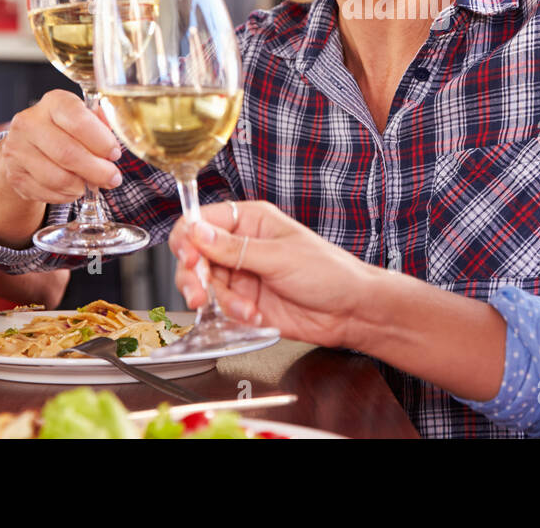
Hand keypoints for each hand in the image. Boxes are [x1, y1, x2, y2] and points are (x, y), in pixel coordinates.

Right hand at [0, 89, 122, 203]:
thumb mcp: (84, 118)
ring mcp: (17, 149)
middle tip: (113, 178)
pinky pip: (46, 192)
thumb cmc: (65, 130)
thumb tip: (115, 142)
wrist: (27, 146)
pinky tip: (74, 188)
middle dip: (97, 171)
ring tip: (92, 184)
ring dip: (82, 186)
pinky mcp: (14, 174)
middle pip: (68, 153)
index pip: (78, 121)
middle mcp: (29, 122)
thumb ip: (102, 126)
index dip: (102, 142)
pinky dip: (66, 195)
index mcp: (53, 102)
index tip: (114, 154)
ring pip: (57, 177)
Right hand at [169, 201, 374, 349]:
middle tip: (201, 293)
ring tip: (245, 309)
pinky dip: (231, 316)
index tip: (189, 258)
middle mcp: (241, 246)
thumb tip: (197, 233)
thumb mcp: (280, 257)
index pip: (201, 221)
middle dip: (195, 277)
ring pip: (205, 286)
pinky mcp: (244, 303)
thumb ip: (235, 249)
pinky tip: (254, 317)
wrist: (351, 311)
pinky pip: (220, 309)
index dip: (188, 239)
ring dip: (219, 301)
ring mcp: (242, 275)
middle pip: (194, 257)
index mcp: (250, 222)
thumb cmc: (328, 272)